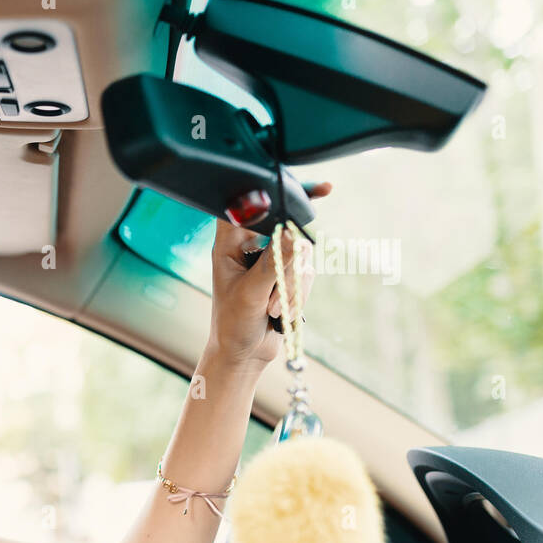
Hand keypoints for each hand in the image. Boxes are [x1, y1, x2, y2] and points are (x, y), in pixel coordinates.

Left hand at [207, 181, 331, 371]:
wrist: (243, 354)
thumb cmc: (232, 324)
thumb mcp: (252, 293)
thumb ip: (274, 263)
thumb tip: (295, 234)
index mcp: (230, 243)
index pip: (251, 205)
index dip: (276, 190)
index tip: (311, 188)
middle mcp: (251, 246)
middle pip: (287, 228)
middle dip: (290, 261)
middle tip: (281, 285)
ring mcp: (271, 260)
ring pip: (301, 255)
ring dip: (290, 287)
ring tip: (272, 310)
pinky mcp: (287, 275)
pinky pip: (306, 275)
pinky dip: (297, 296)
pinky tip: (281, 314)